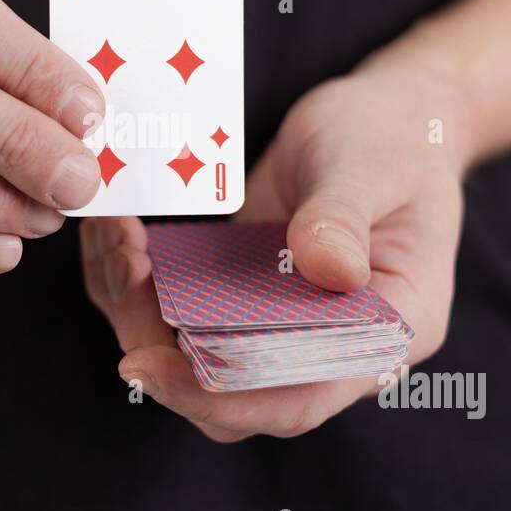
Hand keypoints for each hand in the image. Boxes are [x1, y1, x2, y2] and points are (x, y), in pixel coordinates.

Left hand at [81, 66, 464, 440]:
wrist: (386, 112)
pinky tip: (119, 235)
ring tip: (116, 243)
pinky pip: (185, 315)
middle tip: (124, 276)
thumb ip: (342, 215)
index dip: (221, 398)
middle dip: (162, 353)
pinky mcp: (246, 294)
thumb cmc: (393, 137)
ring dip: (142, 314)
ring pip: (197, 360)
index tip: (149, 367)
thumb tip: (326, 267)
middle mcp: (332, 344)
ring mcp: (284, 322)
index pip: (298, 399)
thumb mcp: (369, 163)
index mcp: (386, 331)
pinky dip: (142, 285)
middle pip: (234, 395)